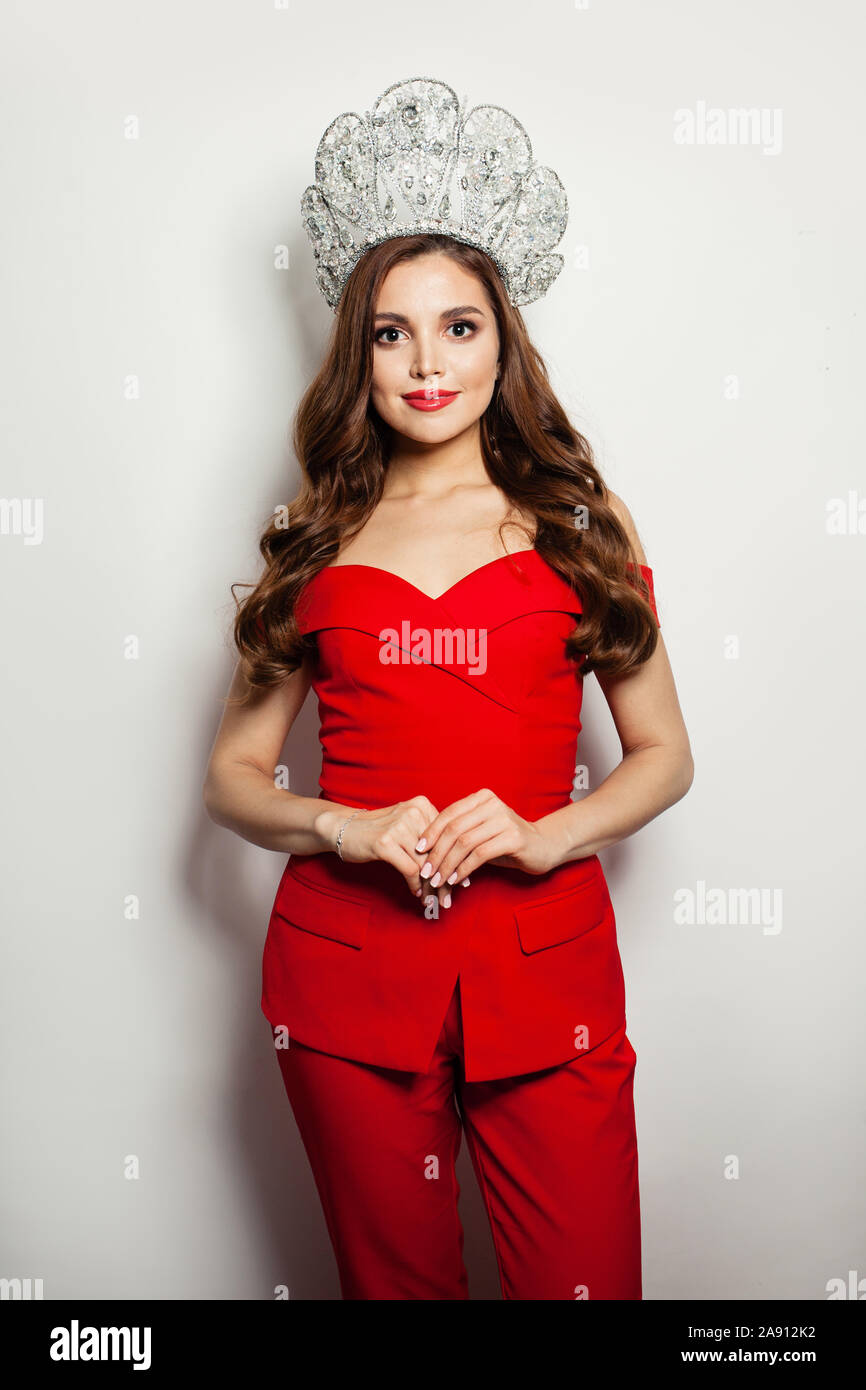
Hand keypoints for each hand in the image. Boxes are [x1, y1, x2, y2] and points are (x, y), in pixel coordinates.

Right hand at [333, 796, 463, 911]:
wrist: (343, 828)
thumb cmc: (379, 830)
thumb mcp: (407, 824)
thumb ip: (429, 838)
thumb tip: (456, 864)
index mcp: (422, 805)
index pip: (446, 838)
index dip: (455, 861)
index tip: (462, 882)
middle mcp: (413, 812)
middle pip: (437, 852)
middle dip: (444, 879)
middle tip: (448, 898)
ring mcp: (398, 827)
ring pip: (425, 864)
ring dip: (430, 887)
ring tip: (434, 900)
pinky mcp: (385, 842)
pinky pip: (410, 870)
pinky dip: (415, 885)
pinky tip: (417, 893)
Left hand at [414, 787, 558, 886]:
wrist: (544, 846)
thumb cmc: (507, 841)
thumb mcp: (481, 832)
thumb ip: (460, 833)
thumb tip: (426, 849)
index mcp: (482, 798)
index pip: (449, 813)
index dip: (431, 832)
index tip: (418, 850)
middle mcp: (492, 804)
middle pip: (454, 828)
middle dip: (437, 852)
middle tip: (426, 871)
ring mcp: (504, 820)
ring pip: (465, 843)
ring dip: (448, 864)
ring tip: (438, 879)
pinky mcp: (513, 838)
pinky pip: (480, 854)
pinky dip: (464, 869)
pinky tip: (456, 880)